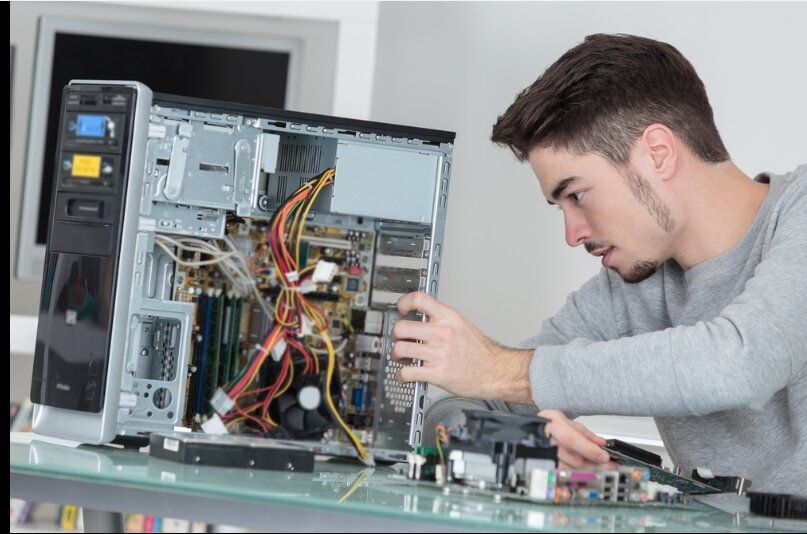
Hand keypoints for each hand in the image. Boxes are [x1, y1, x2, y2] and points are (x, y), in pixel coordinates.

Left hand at [391, 292, 532, 402]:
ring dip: (396, 356)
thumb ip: (441, 319)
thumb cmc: (480, 352)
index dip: (404, 302)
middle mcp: (442, 333)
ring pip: (399, 350)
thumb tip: (420, 317)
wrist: (496, 372)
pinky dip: (401, 375)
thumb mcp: (462, 325)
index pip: (419, 299)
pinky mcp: (437, 373)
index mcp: (448, 317)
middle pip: (401, 327)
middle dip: (396, 336)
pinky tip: (406, 374)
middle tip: (401, 340)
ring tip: (403, 358)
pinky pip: (406, 373)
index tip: (401, 309)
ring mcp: (439, 353)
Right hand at [538, 409, 617, 469]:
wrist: (528, 432)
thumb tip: (601, 444)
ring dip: (587, 471)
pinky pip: (562, 474)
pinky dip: (576, 474)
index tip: (604, 456)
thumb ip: (584, 433)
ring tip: (599, 469)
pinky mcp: (542, 467)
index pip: (570, 438)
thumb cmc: (548, 426)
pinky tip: (586, 473)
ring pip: (568, 468)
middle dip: (593, 463)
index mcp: (549, 423)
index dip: (589, 449)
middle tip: (607, 465)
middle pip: (570, 456)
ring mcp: (540, 454)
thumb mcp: (566, 422)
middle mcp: (543, 438)